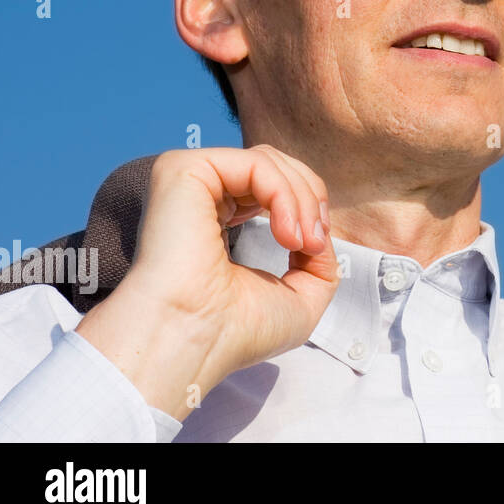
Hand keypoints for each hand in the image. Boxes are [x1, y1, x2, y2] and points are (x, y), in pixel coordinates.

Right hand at [75, 145, 338, 419]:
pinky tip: (287, 234)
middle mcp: (201, 196)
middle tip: (315, 243)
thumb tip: (320, 233)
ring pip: (269, 161)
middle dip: (310, 199)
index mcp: (219, 219)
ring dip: (302, 200)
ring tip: (302, 243)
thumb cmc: (237, 332)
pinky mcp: (183, 171)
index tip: (318, 247)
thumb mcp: (302, 297)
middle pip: (275, 164)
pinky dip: (285, 195)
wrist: (196, 343)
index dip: (309, 207)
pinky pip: (255, 163)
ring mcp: (189, 181)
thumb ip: (320, 261)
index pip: (274, 184)